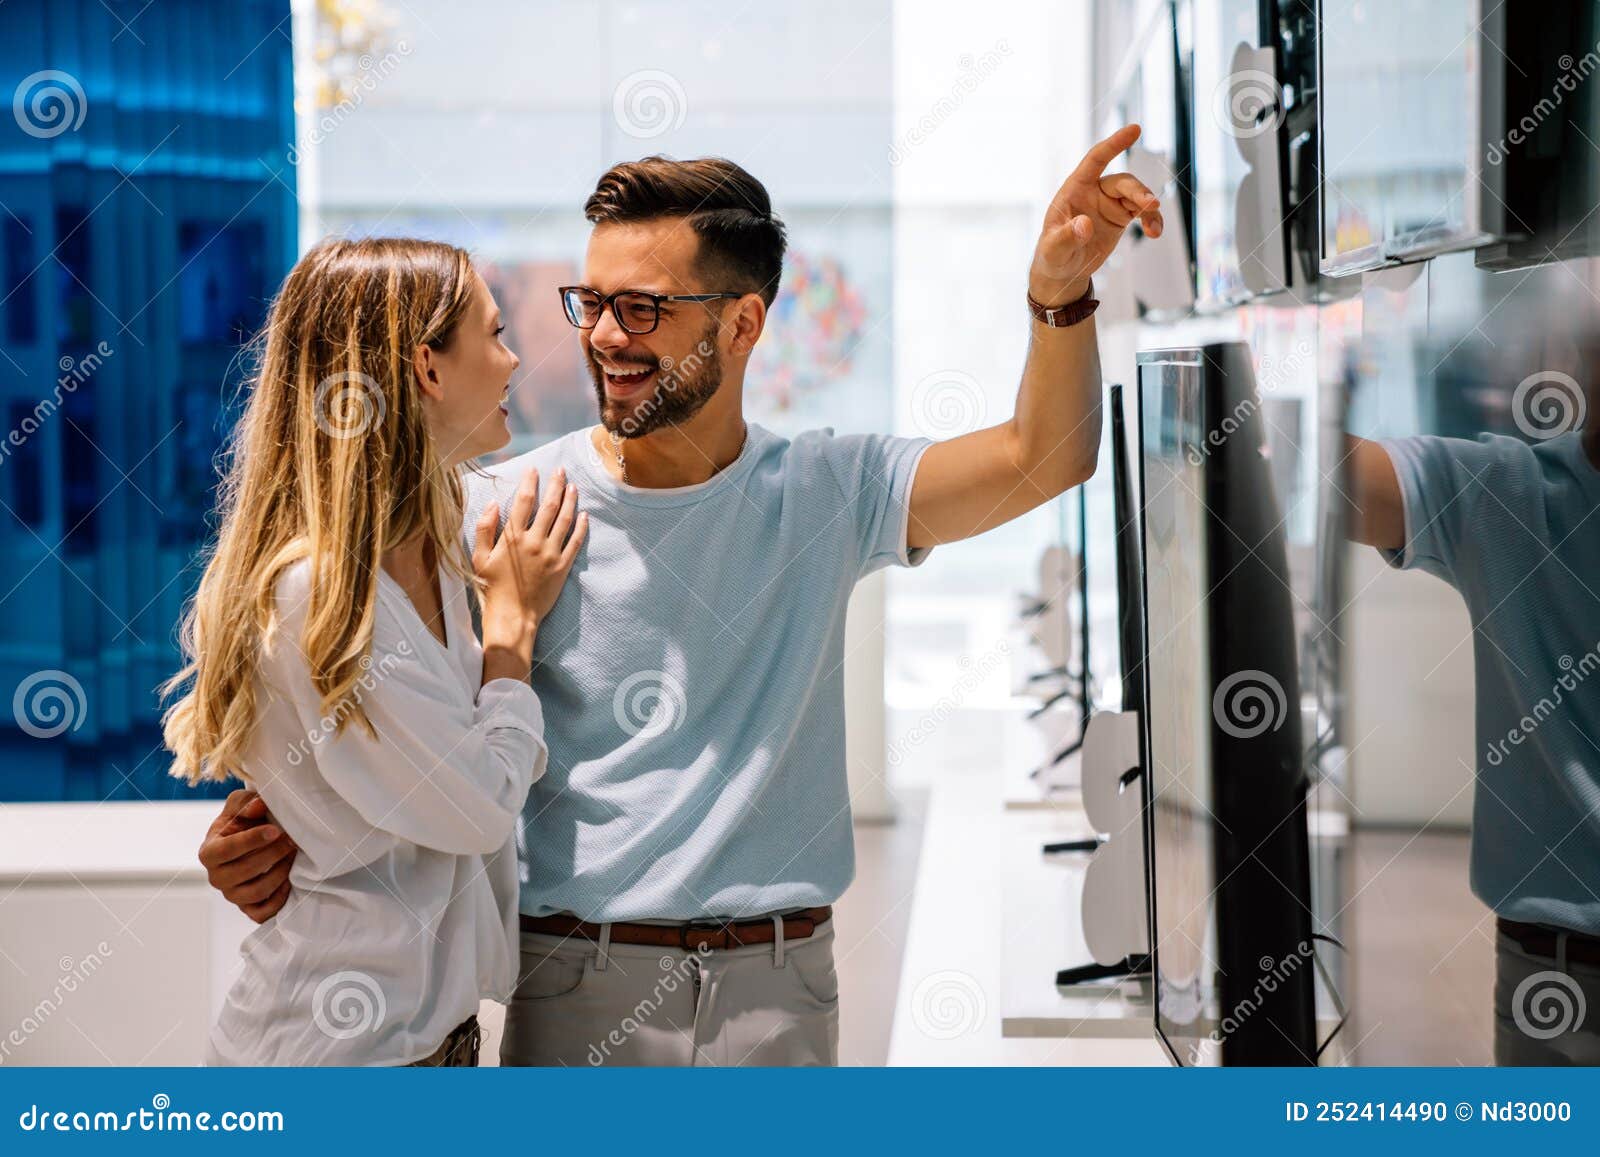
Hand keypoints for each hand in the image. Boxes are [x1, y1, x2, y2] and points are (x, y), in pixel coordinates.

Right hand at [198, 789, 296, 922]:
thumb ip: (246, 802)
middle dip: (273, 854)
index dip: (252, 840)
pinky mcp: (247, 908)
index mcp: (209, 852)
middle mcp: (216, 877)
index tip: (276, 830)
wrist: (249, 839)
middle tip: (292, 840)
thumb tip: (258, 806)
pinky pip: (262, 912)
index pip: (226, 850)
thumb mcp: (240, 804)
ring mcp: (232, 895)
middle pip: (245, 871)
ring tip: (293, 855)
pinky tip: (290, 879)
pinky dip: (279, 899)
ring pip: (257, 891)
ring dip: (280, 873)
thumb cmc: (242, 820)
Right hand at [472, 466, 586, 671]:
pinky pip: (576, 542)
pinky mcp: (563, 567)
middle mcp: (534, 541)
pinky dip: (582, 526)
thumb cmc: (492, 587)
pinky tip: (585, 515)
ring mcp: (551, 554)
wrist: (513, 616)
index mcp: (513, 537)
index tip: (534, 470)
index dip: (530, 482)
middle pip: (549, 505)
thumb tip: (494, 503)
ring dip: (570, 500)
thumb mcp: (479, 558)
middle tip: (560, 470)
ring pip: (565, 520)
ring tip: (573, 486)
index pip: (524, 501)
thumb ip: (485, 528)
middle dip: (555, 484)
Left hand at [1029, 123, 1163, 306]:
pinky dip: (1152, 220)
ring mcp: (1109, 203)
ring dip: (1149, 209)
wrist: (1062, 270)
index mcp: (1075, 188)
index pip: (1096, 159)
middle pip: (1122, 182)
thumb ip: (1066, 237)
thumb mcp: (1053, 249)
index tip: (1135, 129)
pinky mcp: (1121, 217)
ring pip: (1136, 196)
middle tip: (1151, 206)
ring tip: (1154, 229)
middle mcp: (1094, 191)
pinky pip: (1142, 213)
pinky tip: (1155, 232)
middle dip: (1138, 192)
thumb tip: (1084, 224)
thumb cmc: (1052, 255)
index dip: (1114, 144)